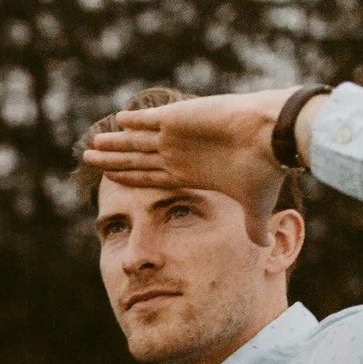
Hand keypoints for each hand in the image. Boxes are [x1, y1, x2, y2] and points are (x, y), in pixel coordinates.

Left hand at [82, 89, 307, 212]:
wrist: (276, 137)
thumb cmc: (267, 168)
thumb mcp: (255, 204)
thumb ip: (252, 224)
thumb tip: (264, 246)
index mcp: (189, 172)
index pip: (149, 175)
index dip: (129, 176)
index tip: (109, 178)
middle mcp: (179, 153)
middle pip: (135, 158)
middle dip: (111, 159)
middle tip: (87, 159)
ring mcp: (177, 134)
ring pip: (135, 140)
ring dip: (114, 143)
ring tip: (92, 145)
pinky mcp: (179, 117)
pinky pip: (148, 119)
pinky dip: (132, 120)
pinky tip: (116, 121)